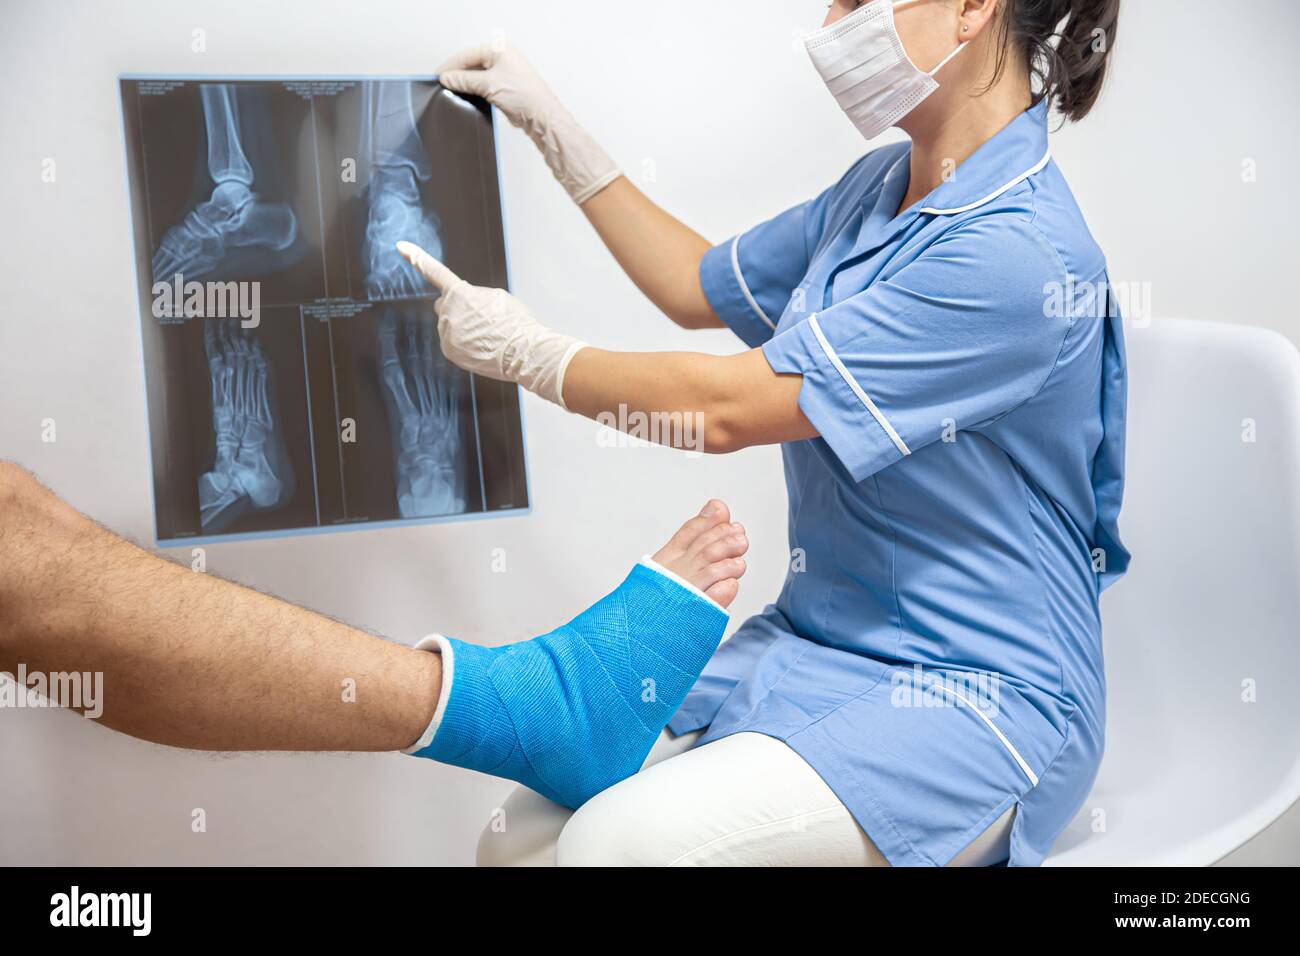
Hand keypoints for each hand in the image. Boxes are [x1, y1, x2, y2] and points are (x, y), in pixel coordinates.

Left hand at [396, 241, 587, 408]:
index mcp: (461, 293)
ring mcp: (447, 333)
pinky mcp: (449, 351)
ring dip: (461, 328)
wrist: (523, 351)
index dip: (417, 258)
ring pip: (448, 326)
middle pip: (443, 305)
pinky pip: (451, 342)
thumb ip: (474, 294)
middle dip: (455, 308)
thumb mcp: (497, 297)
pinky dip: (462, 344)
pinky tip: (481, 346)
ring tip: (486, 335)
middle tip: (479, 318)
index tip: (401, 248)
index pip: (434, 271)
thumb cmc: (515, 323)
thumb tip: (466, 301)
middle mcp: (449, 312)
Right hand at [436, 42, 620, 204]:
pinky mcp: (506, 88)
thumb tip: (448, 78)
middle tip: (444, 85)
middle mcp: (504, 58)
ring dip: (467, 85)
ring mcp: (505, 73)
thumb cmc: (526, 97)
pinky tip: (469, 98)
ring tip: (455, 92)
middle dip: (458, 75)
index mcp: (500, 49)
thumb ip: (465, 80)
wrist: (543, 118)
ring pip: (478, 77)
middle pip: (472, 64)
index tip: (439, 76)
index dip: (451, 66)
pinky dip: (476, 92)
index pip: (468, 54)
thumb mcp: (488, 85)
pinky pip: (485, 87)